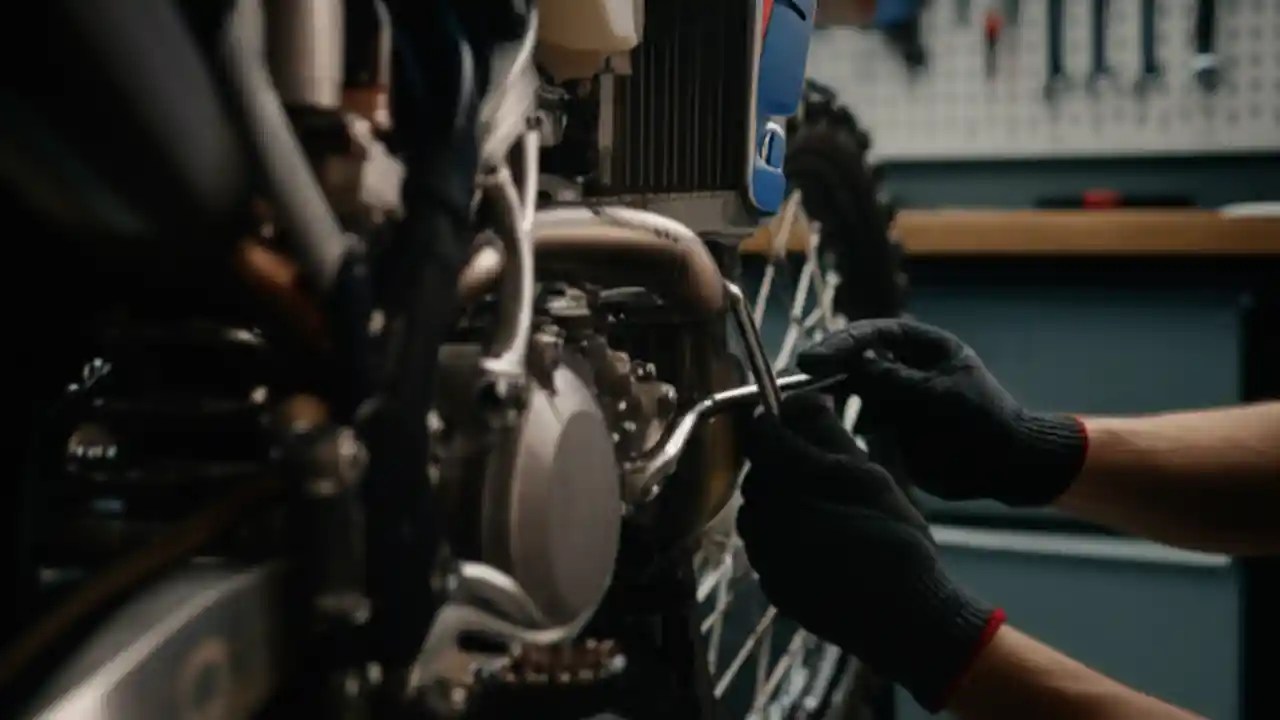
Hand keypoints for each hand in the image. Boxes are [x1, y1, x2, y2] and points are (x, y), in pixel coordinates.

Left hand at [737, 394, 1003, 711]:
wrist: (903, 617)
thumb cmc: (894, 538)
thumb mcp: (870, 475)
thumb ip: (828, 433)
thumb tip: (803, 397)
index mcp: (787, 480)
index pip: (761, 432)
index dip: (778, 421)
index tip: (799, 420)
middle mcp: (764, 515)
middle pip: (759, 471)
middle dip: (784, 463)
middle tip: (824, 469)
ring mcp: (764, 554)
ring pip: (760, 509)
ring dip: (784, 500)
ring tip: (827, 509)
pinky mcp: (771, 584)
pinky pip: (767, 546)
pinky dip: (787, 537)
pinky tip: (823, 543)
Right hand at [798, 319, 1085, 506]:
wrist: (1004, 466)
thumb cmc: (984, 421)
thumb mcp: (941, 397)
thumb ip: (898, 380)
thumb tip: (855, 364)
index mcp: (920, 345)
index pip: (872, 334)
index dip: (840, 344)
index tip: (813, 360)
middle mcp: (901, 364)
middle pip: (853, 358)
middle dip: (826, 367)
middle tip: (796, 379)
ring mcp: (892, 394)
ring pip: (849, 388)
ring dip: (827, 394)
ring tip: (799, 403)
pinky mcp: (887, 425)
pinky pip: (856, 418)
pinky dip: (839, 422)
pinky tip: (818, 427)